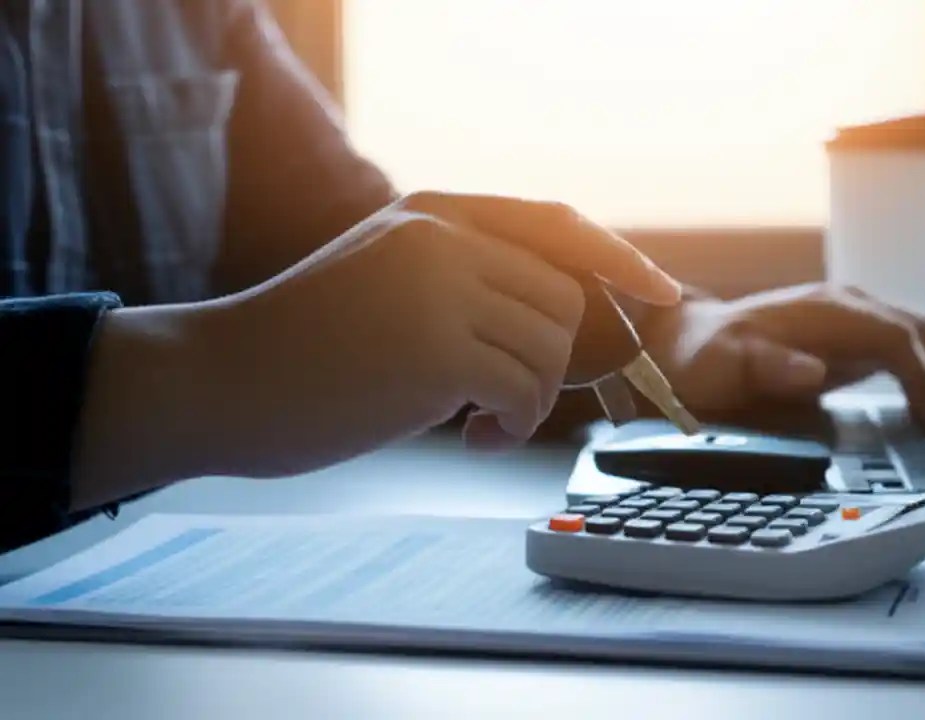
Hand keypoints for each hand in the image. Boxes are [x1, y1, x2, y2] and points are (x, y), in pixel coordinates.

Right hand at [72, 193, 678, 506]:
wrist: (221, 380)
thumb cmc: (304, 346)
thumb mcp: (387, 276)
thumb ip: (462, 277)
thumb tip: (559, 320)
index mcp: (434, 211)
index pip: (557, 223)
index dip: (620, 259)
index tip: (662, 294)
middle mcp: (443, 237)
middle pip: (565, 299)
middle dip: (556, 361)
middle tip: (512, 402)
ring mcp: (440, 289)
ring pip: (551, 348)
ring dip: (532, 401)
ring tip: (483, 423)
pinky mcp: (435, 350)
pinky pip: (525, 391)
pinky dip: (514, 426)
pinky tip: (472, 438)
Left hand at [640, 283, 924, 429]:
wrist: (685, 342)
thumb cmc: (703, 357)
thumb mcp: (723, 366)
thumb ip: (766, 367)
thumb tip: (815, 371)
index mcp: (826, 313)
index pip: (896, 336)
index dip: (920, 377)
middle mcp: (847, 308)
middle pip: (923, 329)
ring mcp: (851, 320)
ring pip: (922, 334)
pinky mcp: (849, 339)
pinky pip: (906, 348)